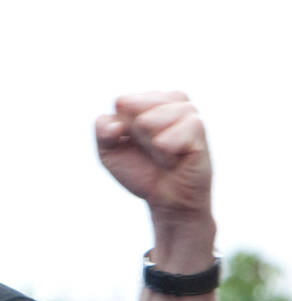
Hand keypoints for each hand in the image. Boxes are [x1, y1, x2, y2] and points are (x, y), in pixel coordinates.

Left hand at [95, 92, 214, 262]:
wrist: (167, 199)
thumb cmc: (141, 171)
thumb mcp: (109, 152)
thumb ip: (102, 131)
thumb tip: (116, 125)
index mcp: (149, 102)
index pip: (122, 102)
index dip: (119, 129)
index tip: (131, 144)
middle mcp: (170, 101)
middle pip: (134, 107)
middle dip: (134, 135)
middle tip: (150, 150)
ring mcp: (187, 112)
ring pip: (150, 118)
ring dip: (150, 144)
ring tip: (162, 154)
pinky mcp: (198, 128)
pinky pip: (170, 133)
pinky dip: (165, 150)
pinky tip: (173, 158)